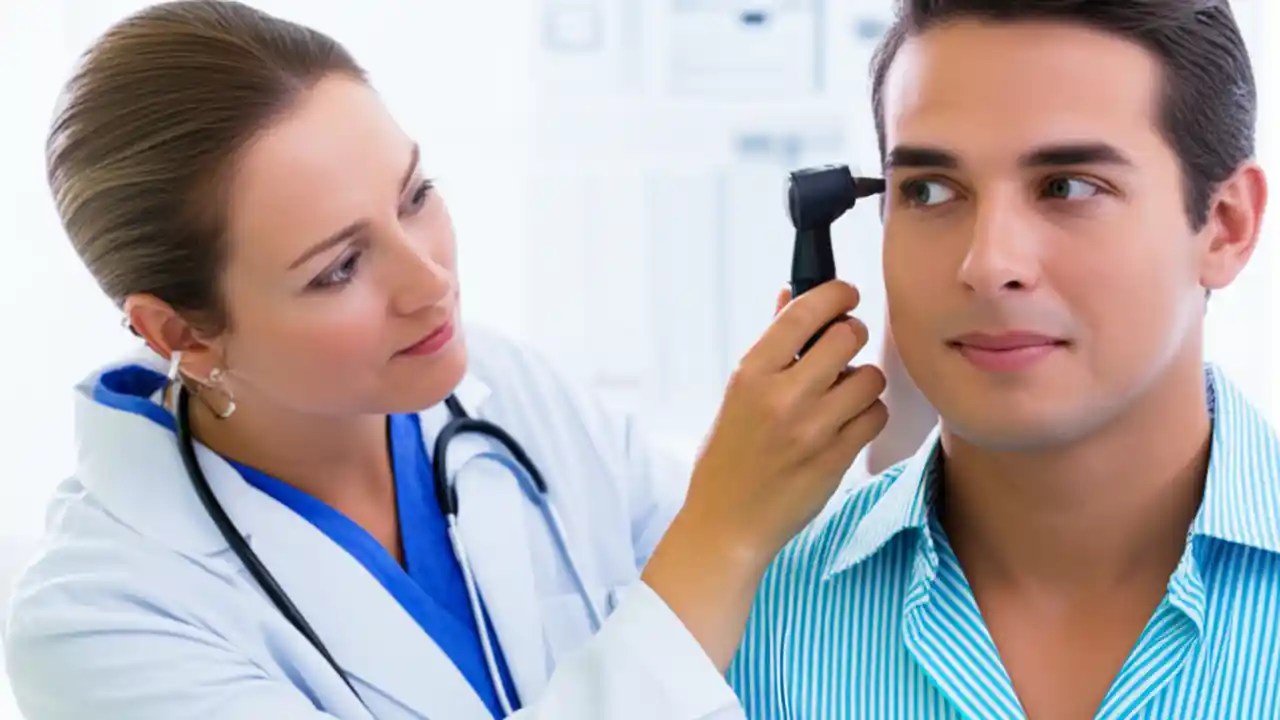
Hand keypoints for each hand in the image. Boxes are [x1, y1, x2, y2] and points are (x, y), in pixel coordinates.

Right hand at [641, 280, 886, 669]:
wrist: (727, 522)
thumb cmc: (728, 455)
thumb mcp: (737, 394)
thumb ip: (771, 345)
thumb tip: (791, 296)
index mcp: (751, 374)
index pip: (805, 311)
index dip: (836, 293)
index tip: (845, 295)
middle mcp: (782, 397)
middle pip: (848, 336)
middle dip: (852, 335)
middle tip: (843, 348)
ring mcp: (812, 429)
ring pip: (869, 377)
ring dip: (862, 380)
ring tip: (842, 393)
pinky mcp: (836, 458)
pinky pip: (875, 415)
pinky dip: (867, 414)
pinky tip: (847, 422)